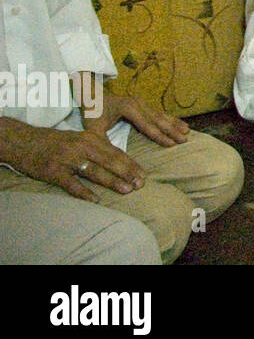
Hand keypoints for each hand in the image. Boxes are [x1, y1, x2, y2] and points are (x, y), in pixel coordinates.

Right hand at [1, 121, 144, 201]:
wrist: (25, 141)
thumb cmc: (55, 141)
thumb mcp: (79, 138)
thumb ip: (97, 147)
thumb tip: (119, 160)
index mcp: (90, 139)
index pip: (116, 152)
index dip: (131, 164)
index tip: (143, 175)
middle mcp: (81, 147)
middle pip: (110, 161)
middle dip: (127, 173)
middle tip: (141, 184)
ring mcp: (67, 159)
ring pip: (94, 171)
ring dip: (112, 181)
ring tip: (127, 190)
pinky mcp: (54, 171)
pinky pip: (71, 184)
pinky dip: (84, 192)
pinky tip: (95, 200)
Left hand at [84, 90, 188, 148]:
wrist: (92, 94)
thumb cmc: (92, 113)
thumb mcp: (93, 129)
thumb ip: (104, 142)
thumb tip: (113, 159)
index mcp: (127, 108)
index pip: (146, 124)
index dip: (159, 135)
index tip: (171, 144)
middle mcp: (138, 103)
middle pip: (158, 119)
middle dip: (172, 130)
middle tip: (184, 140)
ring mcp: (142, 103)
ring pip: (161, 115)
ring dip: (175, 124)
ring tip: (187, 132)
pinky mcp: (144, 105)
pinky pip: (160, 113)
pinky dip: (171, 120)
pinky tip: (181, 124)